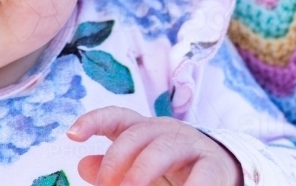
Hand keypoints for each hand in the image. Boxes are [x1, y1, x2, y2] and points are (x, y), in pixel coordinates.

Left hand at [65, 106, 244, 185]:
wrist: (223, 173)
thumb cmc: (173, 170)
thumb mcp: (139, 168)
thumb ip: (111, 167)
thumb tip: (83, 166)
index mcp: (143, 129)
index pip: (116, 117)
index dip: (93, 121)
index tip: (72, 134)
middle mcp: (165, 130)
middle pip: (136, 134)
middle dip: (116, 160)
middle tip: (105, 185)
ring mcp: (190, 144)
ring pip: (163, 149)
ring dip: (142, 172)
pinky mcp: (214, 164)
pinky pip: (200, 174)